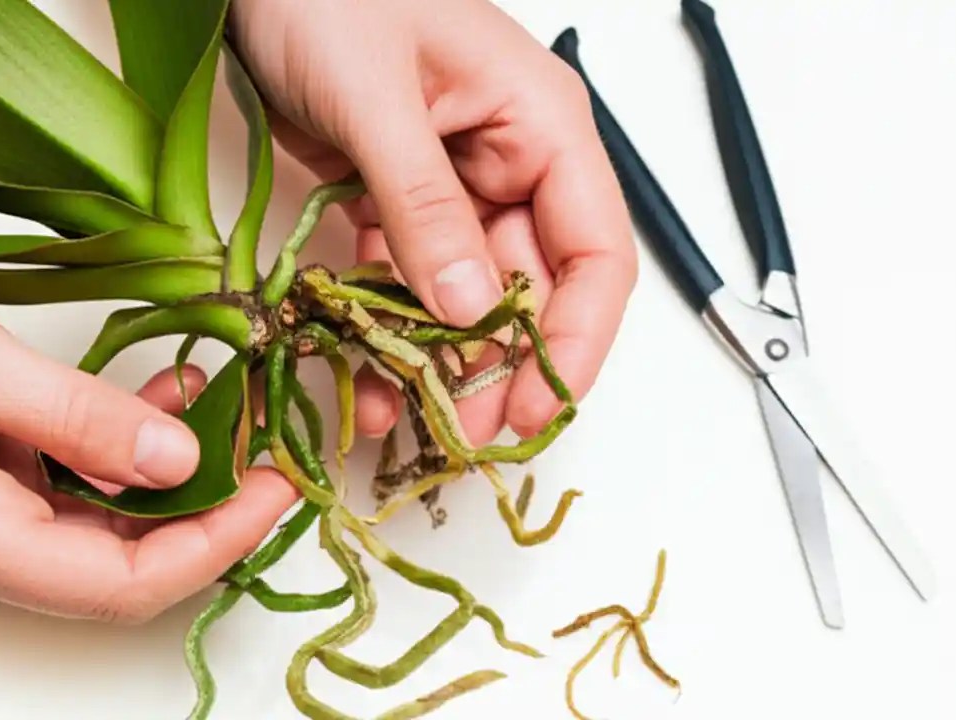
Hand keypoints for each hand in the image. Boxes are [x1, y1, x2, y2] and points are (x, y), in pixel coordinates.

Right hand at [0, 254, 297, 622]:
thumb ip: (79, 419)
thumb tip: (183, 462)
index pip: (123, 586)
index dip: (215, 545)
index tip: (276, 490)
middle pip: (122, 567)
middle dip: (208, 512)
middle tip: (270, 448)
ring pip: (104, 533)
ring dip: (170, 478)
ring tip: (226, 408)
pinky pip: (72, 501)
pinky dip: (122, 459)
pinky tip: (161, 403)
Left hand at [230, 0, 635, 444]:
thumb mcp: (378, 99)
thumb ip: (425, 205)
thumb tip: (470, 309)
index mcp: (540, 124)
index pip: (594, 253)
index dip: (575, 341)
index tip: (536, 409)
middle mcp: (508, 161)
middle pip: (531, 289)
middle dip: (501, 367)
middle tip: (463, 432)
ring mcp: (451, 185)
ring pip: (465, 297)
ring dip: (436, 359)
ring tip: (400, 413)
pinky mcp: (395, 198)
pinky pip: (405, 278)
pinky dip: (384, 326)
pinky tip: (361, 367)